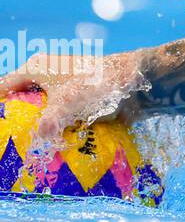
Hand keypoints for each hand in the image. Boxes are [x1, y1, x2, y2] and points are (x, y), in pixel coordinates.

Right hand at [0, 49, 150, 142]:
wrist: (135, 78)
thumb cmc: (97, 83)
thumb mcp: (65, 105)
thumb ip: (45, 126)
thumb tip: (34, 147)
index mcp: (35, 69)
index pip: (3, 88)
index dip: (0, 109)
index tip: (0, 130)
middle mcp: (45, 76)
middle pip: (20, 101)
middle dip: (17, 123)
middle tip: (12, 145)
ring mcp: (62, 86)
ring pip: (40, 110)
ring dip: (38, 129)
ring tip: (30, 152)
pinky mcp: (77, 97)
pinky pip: (59, 115)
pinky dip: (56, 129)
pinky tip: (54, 148)